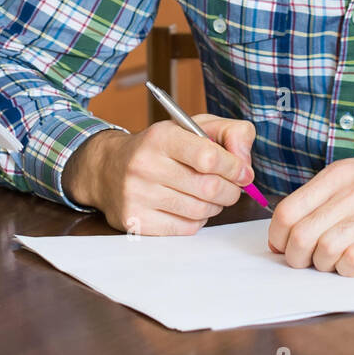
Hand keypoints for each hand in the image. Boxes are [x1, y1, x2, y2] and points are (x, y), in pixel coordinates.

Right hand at [63, 113, 256, 235]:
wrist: (108, 168)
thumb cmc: (160, 147)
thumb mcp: (192, 126)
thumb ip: (229, 133)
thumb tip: (245, 163)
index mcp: (161, 136)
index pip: (208, 156)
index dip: (234, 167)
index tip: (244, 172)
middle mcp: (145, 165)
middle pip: (208, 187)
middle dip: (230, 190)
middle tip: (232, 187)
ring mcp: (138, 195)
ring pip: (200, 211)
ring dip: (215, 206)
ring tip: (208, 195)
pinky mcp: (136, 221)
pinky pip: (186, 229)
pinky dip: (198, 221)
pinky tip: (190, 207)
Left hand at [267, 143, 353, 275]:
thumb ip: (330, 194)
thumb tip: (293, 225)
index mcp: (340, 174)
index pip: (288, 210)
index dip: (278, 237)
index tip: (281, 248)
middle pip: (302, 234)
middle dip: (296, 257)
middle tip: (304, 263)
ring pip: (326, 249)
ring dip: (322, 266)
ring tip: (332, 264)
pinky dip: (347, 270)